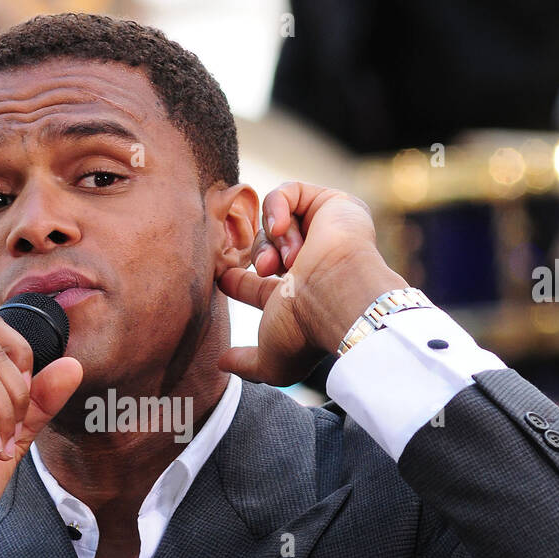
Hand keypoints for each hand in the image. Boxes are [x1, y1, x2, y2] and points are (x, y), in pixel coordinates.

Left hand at [217, 180, 406, 385]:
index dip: (236, 280)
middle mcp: (311, 265)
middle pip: (265, 249)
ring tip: (286, 258)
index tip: (223, 279)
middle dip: (259, 257)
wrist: (337, 299)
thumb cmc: (306, 331)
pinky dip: (278, 207)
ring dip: (274, 240)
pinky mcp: (333, 204)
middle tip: (265, 269)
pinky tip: (283, 227)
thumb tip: (221, 363)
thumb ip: (245, 365)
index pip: (258, 283)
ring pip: (276, 223)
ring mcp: (323, 234)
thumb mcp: (270, 363)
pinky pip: (290, 192)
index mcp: (296, 296)